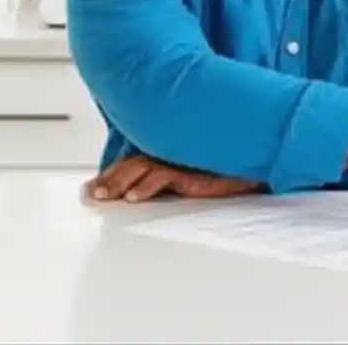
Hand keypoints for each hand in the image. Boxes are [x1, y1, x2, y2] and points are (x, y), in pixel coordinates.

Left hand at [84, 155, 260, 203]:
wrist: (256, 160)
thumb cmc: (229, 166)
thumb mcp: (195, 173)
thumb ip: (172, 176)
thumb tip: (144, 193)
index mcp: (170, 149)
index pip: (134, 159)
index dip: (112, 173)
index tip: (93, 186)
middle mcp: (172, 150)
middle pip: (132, 162)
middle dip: (109, 179)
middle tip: (91, 193)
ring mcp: (181, 157)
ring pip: (141, 166)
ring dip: (119, 183)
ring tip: (104, 196)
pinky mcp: (193, 169)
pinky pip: (164, 175)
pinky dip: (146, 186)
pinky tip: (135, 197)